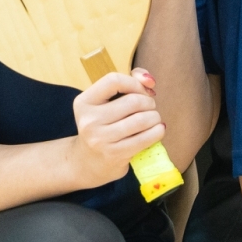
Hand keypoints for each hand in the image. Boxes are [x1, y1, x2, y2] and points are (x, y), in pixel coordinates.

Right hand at [68, 68, 165, 186]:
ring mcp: (101, 139)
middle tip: (149, 107)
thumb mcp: (106, 102)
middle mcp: (89, 121)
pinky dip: (157, 131)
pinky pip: (145, 138)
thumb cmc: (104, 125)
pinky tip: (157, 130)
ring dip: (155, 117)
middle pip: (132, 101)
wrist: (89, 162)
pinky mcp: (115, 154)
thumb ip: (129, 82)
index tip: (143, 89)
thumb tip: (149, 80)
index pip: (113, 81)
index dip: (134, 83)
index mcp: (84, 102)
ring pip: (141, 119)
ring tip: (153, 119)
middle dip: (148, 102)